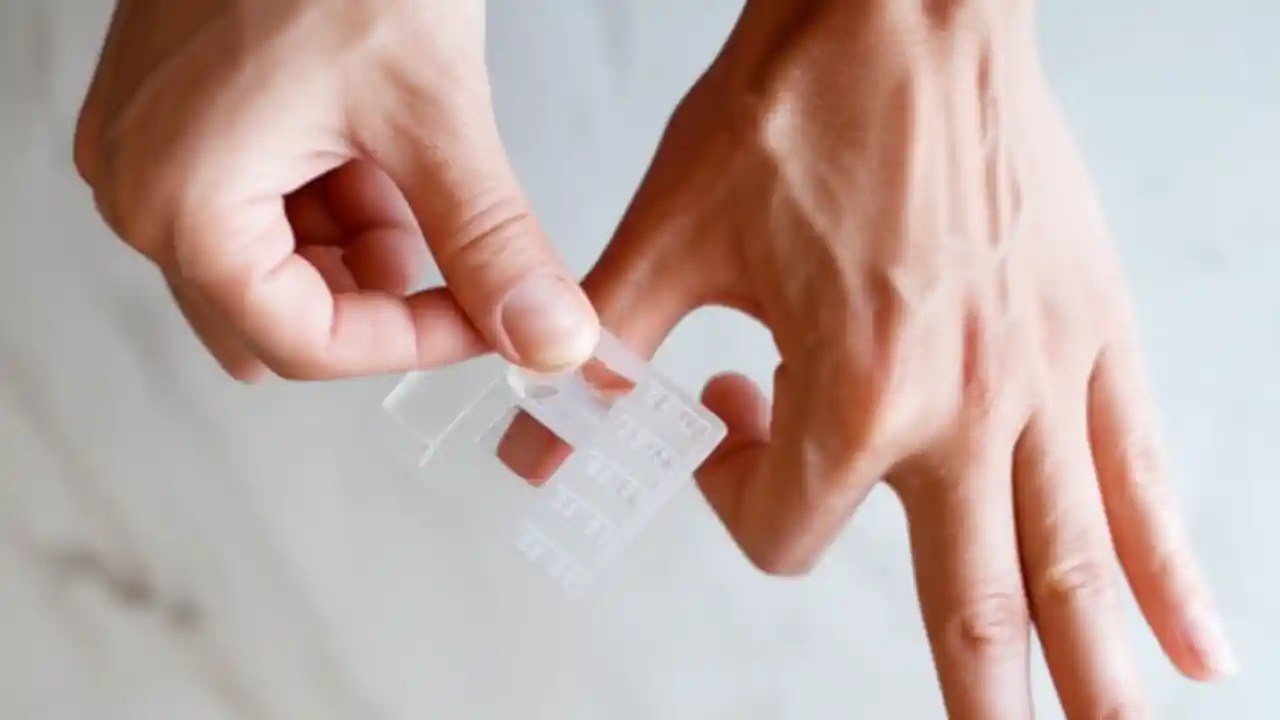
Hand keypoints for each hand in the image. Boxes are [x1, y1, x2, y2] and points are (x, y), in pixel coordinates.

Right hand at [74, 0, 598, 380]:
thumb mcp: (431, 110)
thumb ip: (492, 241)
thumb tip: (549, 337)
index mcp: (181, 204)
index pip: (305, 344)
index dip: (413, 344)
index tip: (490, 321)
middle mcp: (142, 190)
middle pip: (280, 314)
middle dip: (380, 294)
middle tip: (454, 243)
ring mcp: (151, 153)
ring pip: (275, 265)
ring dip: (363, 244)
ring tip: (416, 162)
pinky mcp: (176, 120)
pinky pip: (258, 204)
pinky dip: (333, 198)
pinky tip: (379, 142)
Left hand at [579, 2, 1234, 715]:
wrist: (909, 1)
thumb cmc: (800, 101)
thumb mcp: (672, 230)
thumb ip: (607, 348)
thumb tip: (539, 434)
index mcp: (859, 388)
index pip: (784, 529)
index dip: (727, 496)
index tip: (719, 425)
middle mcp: (968, 405)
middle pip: (969, 605)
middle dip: (977, 701)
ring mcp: (1045, 377)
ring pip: (1071, 564)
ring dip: (1089, 672)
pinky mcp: (1093, 336)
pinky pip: (1142, 475)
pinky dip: (1172, 565)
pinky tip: (1202, 641)